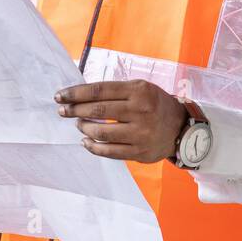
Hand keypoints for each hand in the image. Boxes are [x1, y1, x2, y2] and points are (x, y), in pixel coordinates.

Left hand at [55, 80, 186, 163]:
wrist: (181, 128)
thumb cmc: (154, 104)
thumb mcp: (140, 88)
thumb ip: (115, 91)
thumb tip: (80, 94)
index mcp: (138, 91)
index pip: (99, 90)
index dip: (76, 93)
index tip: (60, 96)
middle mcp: (140, 111)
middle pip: (98, 110)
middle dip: (75, 110)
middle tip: (63, 111)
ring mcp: (140, 133)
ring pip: (101, 132)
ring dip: (84, 127)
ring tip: (79, 124)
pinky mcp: (139, 152)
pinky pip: (109, 151)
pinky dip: (93, 146)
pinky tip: (86, 140)